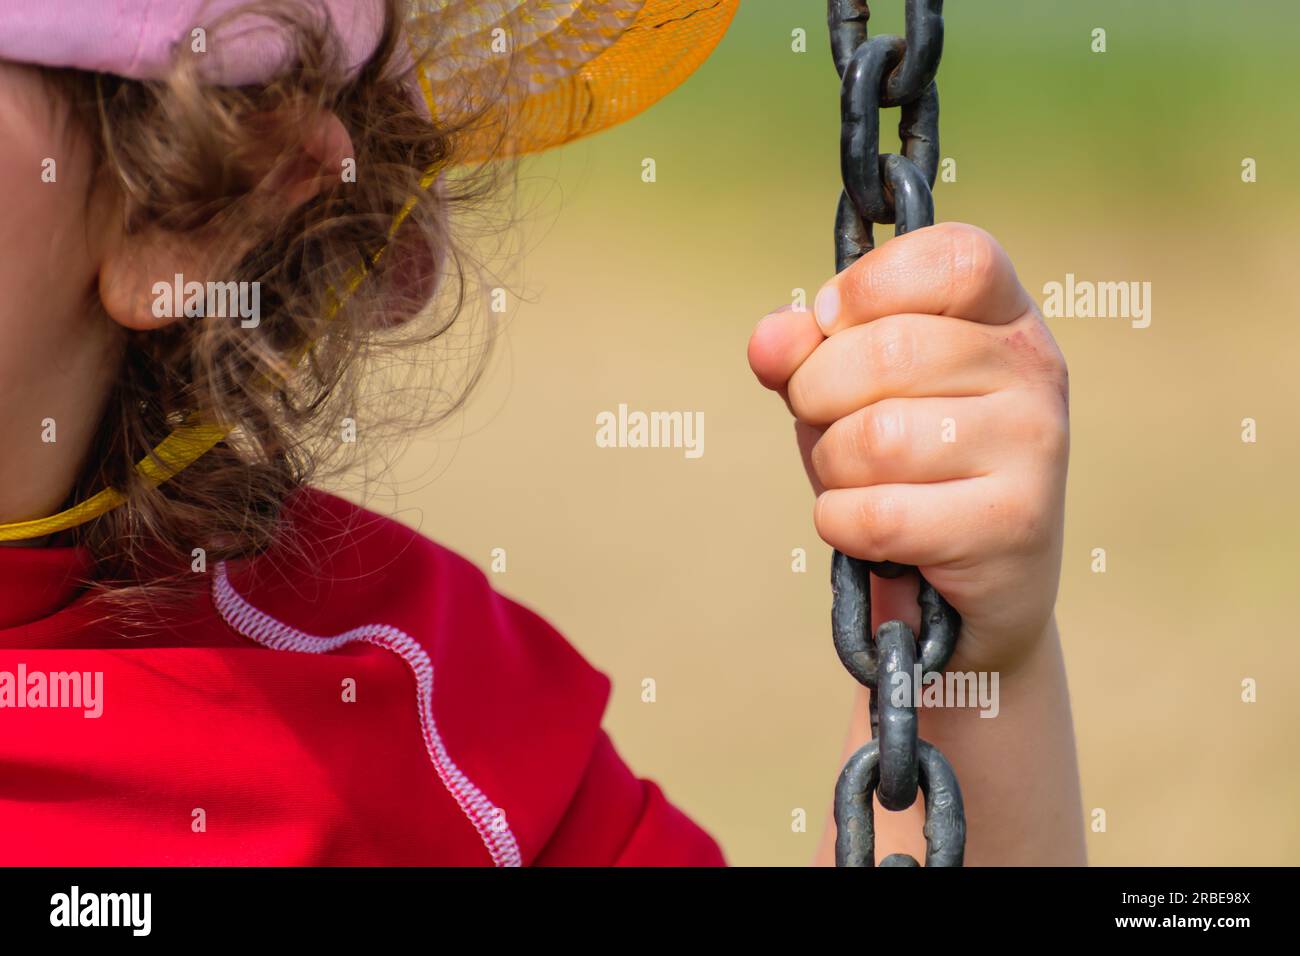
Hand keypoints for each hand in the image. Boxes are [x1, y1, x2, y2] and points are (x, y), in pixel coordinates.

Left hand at [748, 222, 1068, 673]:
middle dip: (818, 393)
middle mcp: (1035, 371)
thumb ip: (804, 351)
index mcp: (1004, 316)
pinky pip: (877, 513)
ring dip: (832, 466)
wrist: (963, 593)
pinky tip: (866, 527)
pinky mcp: (1014, 526)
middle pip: (888, 351)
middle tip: (830, 423)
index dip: (869, 286)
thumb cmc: (904, 469)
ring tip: (860, 480)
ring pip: (876, 438)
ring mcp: (1035, 448)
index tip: (830, 322)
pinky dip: (841, 523)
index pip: (953, 257)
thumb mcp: (848, 392)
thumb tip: (770, 341)